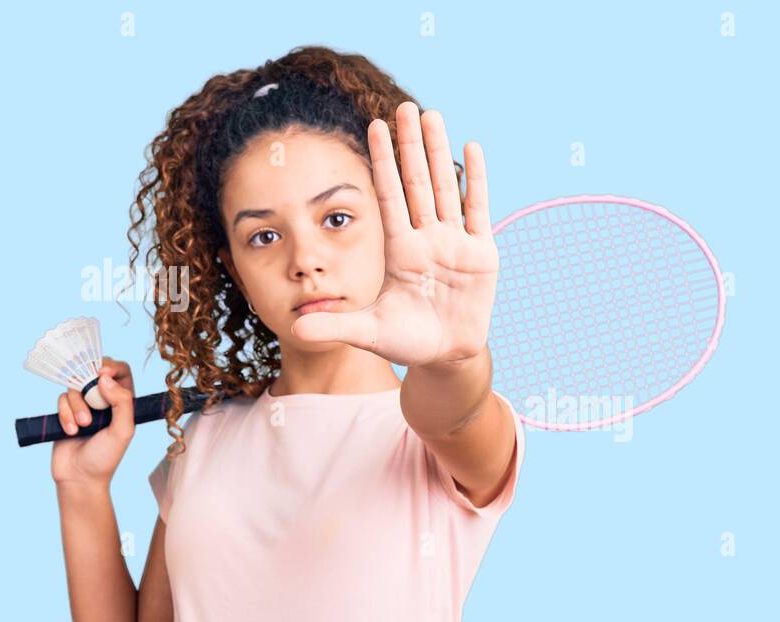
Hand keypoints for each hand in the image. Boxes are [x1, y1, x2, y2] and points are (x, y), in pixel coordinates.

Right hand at [50, 356, 136, 485]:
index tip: (102, 373)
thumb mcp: (122, 431)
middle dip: (90, 385)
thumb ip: (121, 402)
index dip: (112, 367)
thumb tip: (104, 378)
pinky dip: (65, 414)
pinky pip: (62, 400)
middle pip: (95, 374)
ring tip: (83, 426)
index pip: (122, 372)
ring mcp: (84, 406)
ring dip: (78, 406)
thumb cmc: (105, 457)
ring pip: (76, 388)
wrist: (79, 478)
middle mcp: (105, 401)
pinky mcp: (66, 413)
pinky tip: (70, 431)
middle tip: (90, 398)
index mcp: (124, 403)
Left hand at [290, 101, 498, 367]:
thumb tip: (297, 328)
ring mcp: (454, 243)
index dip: (382, 162)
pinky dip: (477, 179)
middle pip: (418, 183)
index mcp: (399, 250)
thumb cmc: (406, 342)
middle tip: (405, 105)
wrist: (446, 358)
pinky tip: (472, 147)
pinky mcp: (482, 254)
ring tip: (434, 115)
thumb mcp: (368, 333)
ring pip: (447, 187)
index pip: (389, 196)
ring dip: (440, 152)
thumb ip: (335, 326)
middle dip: (411, 145)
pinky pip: (478, 210)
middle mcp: (426, 239)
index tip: (373, 126)